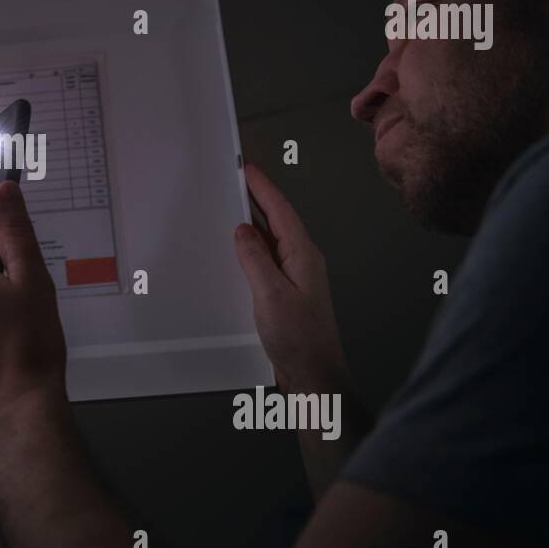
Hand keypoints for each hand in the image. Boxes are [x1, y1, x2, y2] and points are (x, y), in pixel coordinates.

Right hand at [233, 162, 347, 394]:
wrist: (314, 378)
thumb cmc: (301, 342)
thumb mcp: (271, 294)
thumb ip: (255, 259)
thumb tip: (244, 231)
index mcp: (304, 256)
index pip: (281, 211)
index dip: (262, 188)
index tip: (247, 168)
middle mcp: (303, 263)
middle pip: (278, 221)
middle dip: (258, 199)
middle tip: (238, 179)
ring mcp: (296, 279)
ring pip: (272, 242)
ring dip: (254, 224)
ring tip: (234, 207)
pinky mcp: (286, 295)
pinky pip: (267, 262)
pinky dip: (251, 251)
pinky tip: (239, 254)